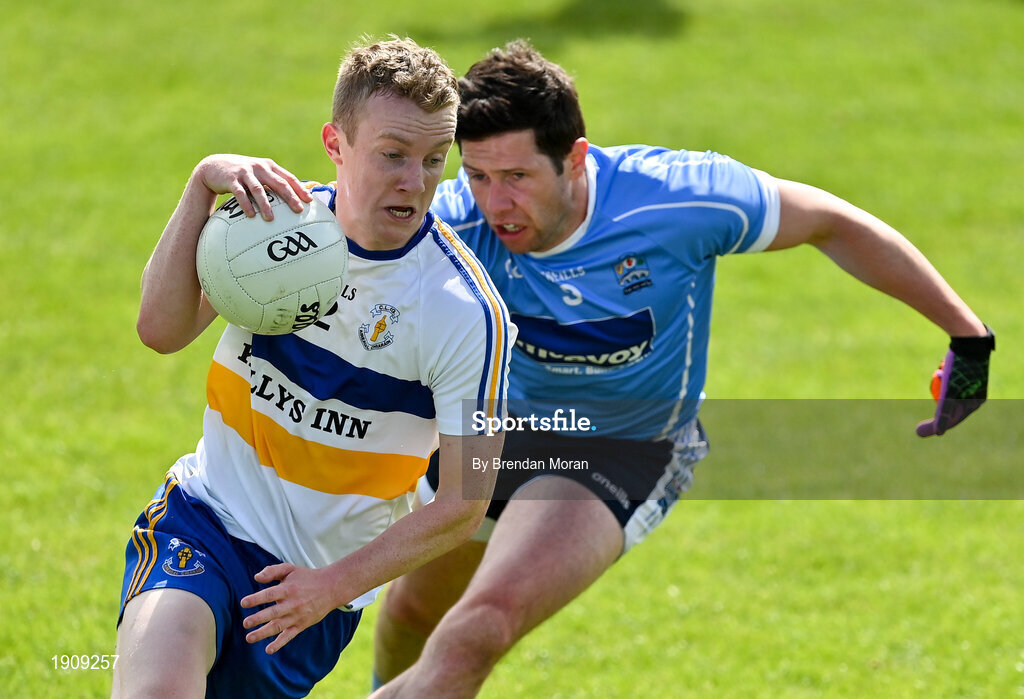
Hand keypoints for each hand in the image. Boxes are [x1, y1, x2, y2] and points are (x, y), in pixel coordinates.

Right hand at [195, 154, 312, 219]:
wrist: (214, 166)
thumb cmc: (243, 175)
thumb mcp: (259, 174)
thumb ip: (274, 183)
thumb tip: (294, 201)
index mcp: (269, 167)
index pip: (288, 178)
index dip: (300, 188)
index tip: (310, 201)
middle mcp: (260, 168)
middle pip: (278, 183)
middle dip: (290, 197)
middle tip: (298, 211)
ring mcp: (245, 173)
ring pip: (259, 189)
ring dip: (266, 204)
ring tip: (271, 219)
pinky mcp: (231, 179)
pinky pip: (240, 193)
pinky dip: (246, 204)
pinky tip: (251, 215)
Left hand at [240, 563, 339, 653]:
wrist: (331, 588)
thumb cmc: (307, 578)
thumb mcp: (290, 569)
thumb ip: (272, 571)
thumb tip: (256, 577)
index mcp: (288, 589)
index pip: (269, 594)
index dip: (256, 599)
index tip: (244, 603)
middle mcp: (292, 603)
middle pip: (273, 612)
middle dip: (258, 618)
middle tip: (245, 623)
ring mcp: (297, 616)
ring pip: (278, 626)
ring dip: (263, 633)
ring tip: (249, 638)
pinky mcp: (302, 625)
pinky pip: (289, 636)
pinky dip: (279, 643)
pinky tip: (269, 649)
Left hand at [916, 327, 994, 436]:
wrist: (968, 342)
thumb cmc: (959, 370)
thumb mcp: (949, 395)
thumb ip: (943, 415)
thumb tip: (938, 433)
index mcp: (977, 402)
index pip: (953, 418)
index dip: (937, 426)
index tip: (920, 430)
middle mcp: (976, 392)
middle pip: (950, 406)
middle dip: (938, 407)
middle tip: (920, 416)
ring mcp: (971, 381)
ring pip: (948, 391)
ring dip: (940, 388)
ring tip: (936, 377)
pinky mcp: (964, 370)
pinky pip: (950, 378)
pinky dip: (942, 376)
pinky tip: (938, 371)